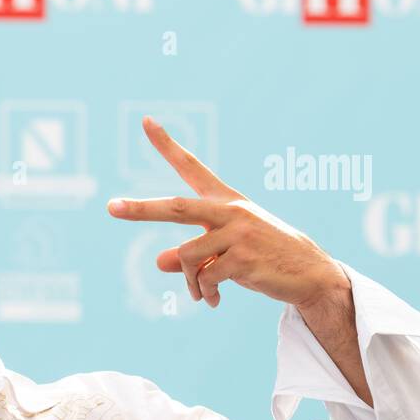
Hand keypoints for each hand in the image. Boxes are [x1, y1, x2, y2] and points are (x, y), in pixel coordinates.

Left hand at [107, 116, 350, 308]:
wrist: (308, 273)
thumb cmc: (263, 257)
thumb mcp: (224, 251)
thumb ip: (191, 253)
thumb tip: (157, 261)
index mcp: (225, 201)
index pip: (192, 166)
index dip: (166, 144)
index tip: (145, 120)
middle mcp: (230, 211)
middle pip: (176, 207)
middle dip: (141, 210)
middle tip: (111, 207)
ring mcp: (238, 233)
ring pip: (186, 256)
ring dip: (189, 282)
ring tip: (201, 293)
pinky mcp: (243, 259)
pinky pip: (205, 278)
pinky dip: (204, 292)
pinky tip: (214, 300)